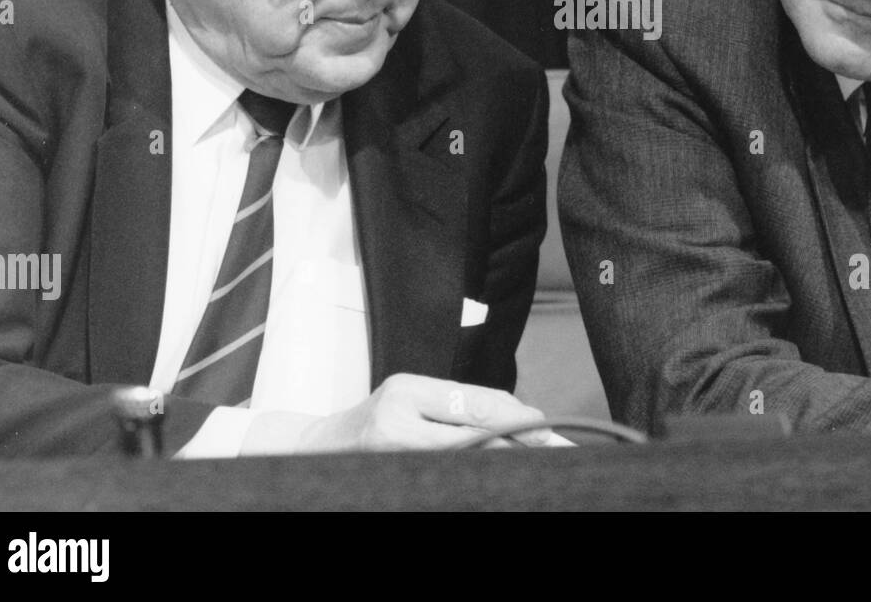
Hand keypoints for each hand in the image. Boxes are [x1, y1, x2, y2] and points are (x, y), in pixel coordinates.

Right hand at [243, 373, 550, 452]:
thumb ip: (456, 406)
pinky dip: (476, 478)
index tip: (552, 432)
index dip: (519, 420)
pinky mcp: (391, 480)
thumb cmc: (373, 420)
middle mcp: (397, 422)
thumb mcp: (410, 397)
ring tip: (536, 470)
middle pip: (476, 437)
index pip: (475, 405)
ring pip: (466, 462)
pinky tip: (501, 481)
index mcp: (405, 390)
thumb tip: (521, 418)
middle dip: (519, 446)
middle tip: (558, 452)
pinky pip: (447, 479)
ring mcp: (393, 456)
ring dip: (504, 466)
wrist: (312, 451)